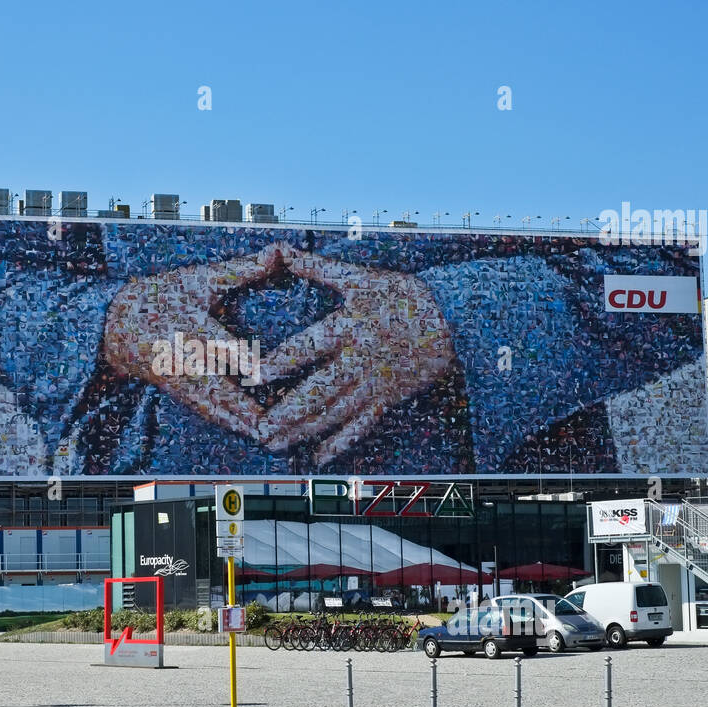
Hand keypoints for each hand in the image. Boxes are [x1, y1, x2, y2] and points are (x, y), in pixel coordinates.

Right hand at [102, 246, 283, 441]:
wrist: (118, 325)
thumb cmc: (165, 296)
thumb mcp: (200, 279)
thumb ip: (242, 269)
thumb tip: (278, 250)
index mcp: (192, 327)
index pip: (219, 346)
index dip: (240, 359)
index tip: (260, 372)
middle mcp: (186, 358)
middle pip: (219, 387)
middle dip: (245, 407)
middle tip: (275, 422)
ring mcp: (181, 379)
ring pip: (215, 406)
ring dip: (242, 422)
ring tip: (272, 435)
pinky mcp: (180, 392)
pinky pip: (207, 412)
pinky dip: (230, 424)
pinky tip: (252, 434)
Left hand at [259, 245, 454, 462]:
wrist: (451, 320)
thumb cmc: (402, 295)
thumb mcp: (360, 277)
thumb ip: (317, 268)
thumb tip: (282, 249)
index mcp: (349, 326)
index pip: (310, 347)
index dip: (282, 362)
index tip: (255, 376)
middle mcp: (359, 359)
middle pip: (320, 391)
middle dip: (288, 412)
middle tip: (261, 429)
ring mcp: (374, 383)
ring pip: (335, 413)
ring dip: (304, 431)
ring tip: (276, 444)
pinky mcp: (386, 398)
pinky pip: (361, 425)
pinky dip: (339, 443)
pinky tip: (317, 457)